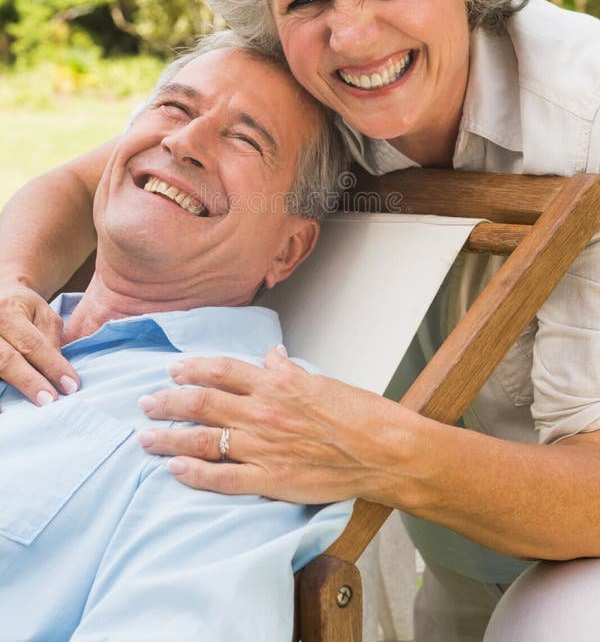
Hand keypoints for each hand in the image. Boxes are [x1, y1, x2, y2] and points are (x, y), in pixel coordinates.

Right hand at [0, 283, 78, 404]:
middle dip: (28, 382)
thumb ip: (50, 340)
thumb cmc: (21, 309)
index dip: (51, 366)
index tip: (71, 386)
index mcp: (7, 311)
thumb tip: (58, 372)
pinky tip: (2, 410)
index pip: (31, 343)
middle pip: (5, 359)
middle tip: (50, 402)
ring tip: (23, 413)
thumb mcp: (42, 314)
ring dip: (4, 394)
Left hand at [137, 347, 409, 503]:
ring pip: (203, 439)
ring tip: (145, 438)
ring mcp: (263, 447)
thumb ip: (289, 369)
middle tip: (145, 403)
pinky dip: (194, 473)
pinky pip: (222, 478)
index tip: (173, 370)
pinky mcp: (270, 480)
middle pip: (201, 403)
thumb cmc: (357, 413)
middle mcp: (262, 412)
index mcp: (275, 383)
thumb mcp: (320, 380)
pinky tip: (174, 469)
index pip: (221, 370)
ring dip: (169, 437)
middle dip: (167, 402)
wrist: (382, 450)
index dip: (192, 369)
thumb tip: (272, 354)